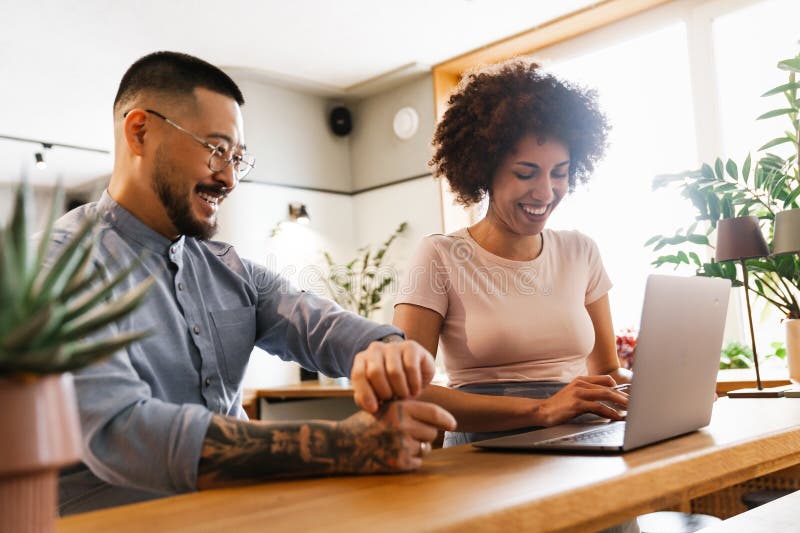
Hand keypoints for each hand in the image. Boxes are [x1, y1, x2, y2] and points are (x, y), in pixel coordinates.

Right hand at [334, 400, 456, 472]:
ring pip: (424, 448)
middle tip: (405, 434)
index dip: (445, 419)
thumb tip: (440, 417)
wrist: (343, 445)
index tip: (453, 424)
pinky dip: (409, 461)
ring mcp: (401, 445)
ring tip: (396, 444)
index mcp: (400, 408)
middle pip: (431, 432)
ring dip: (416, 448)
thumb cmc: (366, 424)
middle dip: (423, 434)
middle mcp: (402, 425)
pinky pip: (416, 462)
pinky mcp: (399, 462)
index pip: (433, 413)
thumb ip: (408, 409)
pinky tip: (392, 455)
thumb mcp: (385, 408)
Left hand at [350, 338, 435, 412]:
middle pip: (375, 372)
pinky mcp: (411, 347)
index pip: (358, 375)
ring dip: (401, 390)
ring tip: (405, 395)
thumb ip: (366, 399)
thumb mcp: (375, 393)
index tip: (374, 409)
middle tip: (393, 400)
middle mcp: (375, 349)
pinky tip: (415, 389)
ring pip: (394, 372)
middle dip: (385, 392)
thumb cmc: (389, 385)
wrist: (413, 372)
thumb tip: (370, 406)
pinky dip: (414, 384)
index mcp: (362, 360)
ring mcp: (393, 346)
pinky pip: (411, 368)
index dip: (365, 393)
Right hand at [536, 375, 628, 426]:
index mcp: (581, 380)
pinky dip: (610, 412)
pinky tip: (617, 417)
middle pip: (609, 388)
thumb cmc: (559, 405)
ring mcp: (579, 393)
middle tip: (635, 403)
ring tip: (630, 409)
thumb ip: (587, 393)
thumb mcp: (573, 394)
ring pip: (606, 395)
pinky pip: (599, 407)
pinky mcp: (578, 404)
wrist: (543, 411)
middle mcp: (581, 384)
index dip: (618, 387)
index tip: (627, 395)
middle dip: (624, 396)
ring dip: (621, 403)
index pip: (605, 380)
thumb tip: (604, 400)